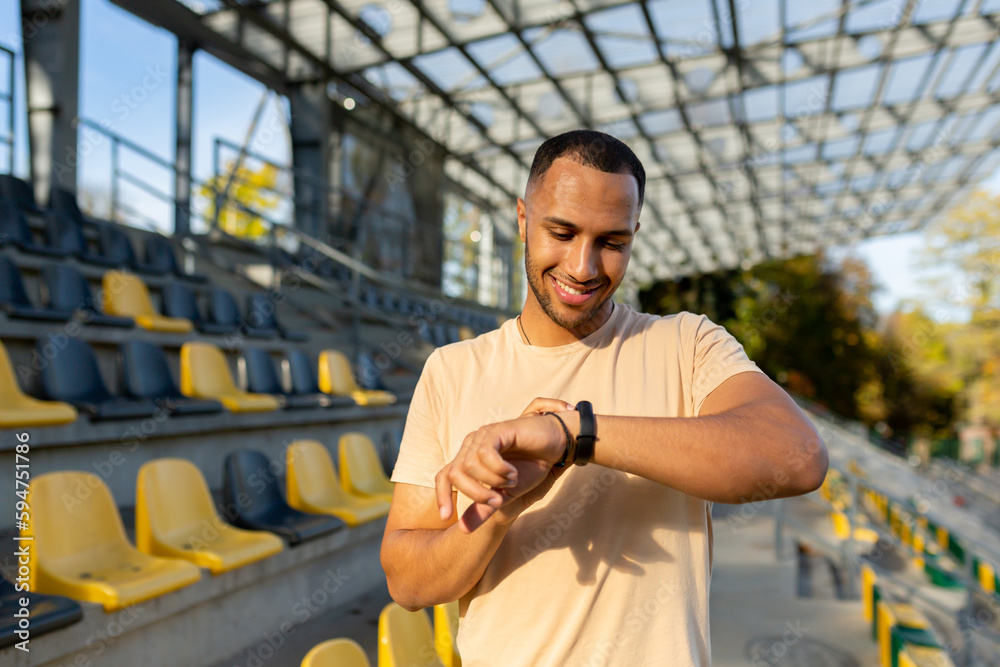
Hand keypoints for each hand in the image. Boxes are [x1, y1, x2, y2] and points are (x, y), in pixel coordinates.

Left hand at [436, 397, 573, 532]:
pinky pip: (485, 453)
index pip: (445, 475)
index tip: (446, 517)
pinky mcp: (497, 430)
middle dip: (474, 494)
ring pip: (469, 465)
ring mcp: (483, 436)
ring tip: (511, 482)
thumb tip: (462, 530)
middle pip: (455, 473)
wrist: (556, 446)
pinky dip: (499, 469)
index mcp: (469, 458)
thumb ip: (484, 509)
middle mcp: (472, 445)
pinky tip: (512, 473)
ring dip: (492, 481)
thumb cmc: (530, 467)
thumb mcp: (505, 495)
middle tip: (498, 501)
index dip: (442, 496)